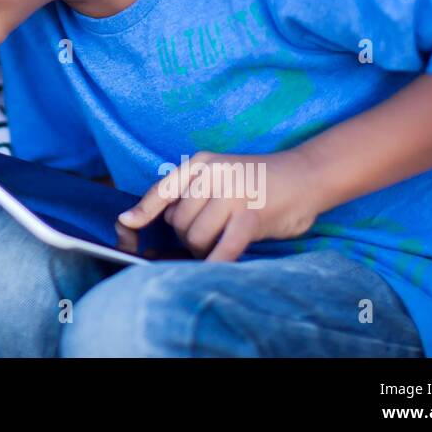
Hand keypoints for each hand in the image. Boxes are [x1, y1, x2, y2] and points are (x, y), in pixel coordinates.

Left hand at [117, 148, 321, 261]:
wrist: (306, 175)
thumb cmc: (258, 180)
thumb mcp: (220, 174)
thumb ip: (191, 192)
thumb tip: (157, 219)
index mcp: (202, 163)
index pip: (163, 190)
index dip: (143, 210)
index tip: (126, 223)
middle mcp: (214, 175)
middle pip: (179, 222)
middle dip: (188, 238)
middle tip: (209, 238)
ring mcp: (233, 194)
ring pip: (197, 237)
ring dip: (205, 250)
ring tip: (222, 242)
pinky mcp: (252, 216)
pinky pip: (224, 247)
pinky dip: (217, 262)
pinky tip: (216, 268)